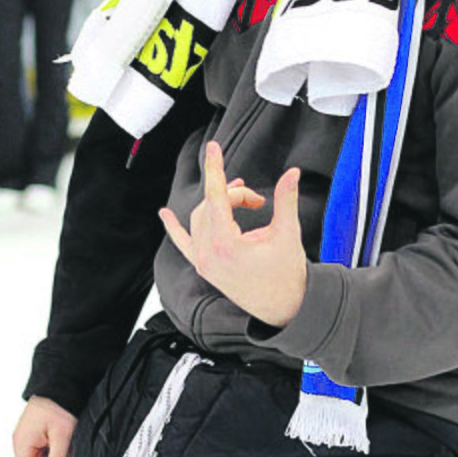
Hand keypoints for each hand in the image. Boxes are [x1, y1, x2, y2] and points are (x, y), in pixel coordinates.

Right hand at [12, 396, 76, 456]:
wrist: (60, 386)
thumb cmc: (57, 405)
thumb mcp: (61, 436)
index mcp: (22, 446)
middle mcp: (23, 445)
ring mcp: (30, 441)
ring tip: (68, 450)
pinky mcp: (38, 437)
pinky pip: (47, 454)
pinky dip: (58, 454)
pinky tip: (67, 447)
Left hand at [158, 139, 306, 328]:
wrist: (284, 308)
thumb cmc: (287, 275)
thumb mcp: (287, 234)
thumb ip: (285, 201)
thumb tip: (292, 173)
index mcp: (227, 245)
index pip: (217, 196)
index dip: (216, 169)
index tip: (214, 148)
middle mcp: (209, 253)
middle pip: (211, 206)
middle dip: (233, 195)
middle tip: (258, 200)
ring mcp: (204, 262)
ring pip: (200, 219)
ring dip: (217, 204)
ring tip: (244, 202)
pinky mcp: (205, 267)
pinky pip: (184, 244)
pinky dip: (174, 228)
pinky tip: (165, 214)